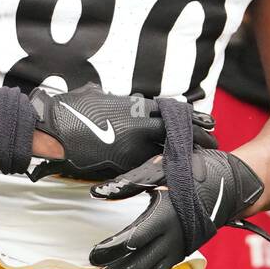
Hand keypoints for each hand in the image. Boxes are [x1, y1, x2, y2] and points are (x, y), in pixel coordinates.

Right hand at [27, 83, 216, 181]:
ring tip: (206, 156)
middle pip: (179, 130)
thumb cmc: (70, 111)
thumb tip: (105, 94)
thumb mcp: (94, 97)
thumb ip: (107, 98)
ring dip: (189, 152)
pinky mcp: (125, 164)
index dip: (192, 117)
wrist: (53, 132)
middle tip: (216, 140)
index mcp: (135, 107)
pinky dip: (167, 169)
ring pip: (170, 149)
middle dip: (198, 136)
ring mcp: (134, 146)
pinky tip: (179, 174)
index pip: (172, 111)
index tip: (208, 120)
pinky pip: (151, 167)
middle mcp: (139, 125)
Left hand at [84, 149, 267, 268]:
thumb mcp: (163, 167)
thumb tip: (100, 192)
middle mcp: (173, 237)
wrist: (233, 185)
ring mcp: (179, 248)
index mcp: (167, 216)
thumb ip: (131, 181)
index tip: (93, 256)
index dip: (111, 250)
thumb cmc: (198, 171)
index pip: (134, 240)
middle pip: (139, 265)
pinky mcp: (181, 251)